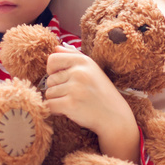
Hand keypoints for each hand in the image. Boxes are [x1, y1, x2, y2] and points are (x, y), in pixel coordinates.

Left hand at [44, 46, 141, 164]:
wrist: (115, 117)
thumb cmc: (102, 93)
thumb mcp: (93, 69)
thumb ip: (74, 56)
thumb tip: (56, 47)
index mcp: (83, 61)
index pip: (52, 59)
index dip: (52, 71)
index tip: (62, 79)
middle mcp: (79, 72)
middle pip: (49, 79)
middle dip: (57, 89)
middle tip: (74, 95)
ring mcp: (74, 88)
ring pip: (49, 93)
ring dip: (57, 100)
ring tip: (75, 102)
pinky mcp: (70, 104)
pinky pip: (50, 105)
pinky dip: (55, 111)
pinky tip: (69, 111)